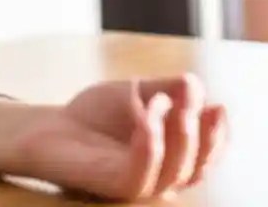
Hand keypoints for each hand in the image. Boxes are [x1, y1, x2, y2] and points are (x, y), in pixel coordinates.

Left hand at [14, 74, 227, 201]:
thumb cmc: (95, 114)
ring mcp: (139, 184)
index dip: (218, 135)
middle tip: (191, 100)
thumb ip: (166, 89)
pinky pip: (141, 174)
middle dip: (203, 134)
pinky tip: (146, 117)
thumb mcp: (137, 93)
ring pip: (175, 173)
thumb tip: (194, 82)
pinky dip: (150, 144)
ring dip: (177, 134)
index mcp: (173, 158)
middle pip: (198, 167)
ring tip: (160, 101)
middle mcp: (161, 177)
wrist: (49, 125)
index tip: (217, 107)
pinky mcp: (114, 186)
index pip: (208, 155)